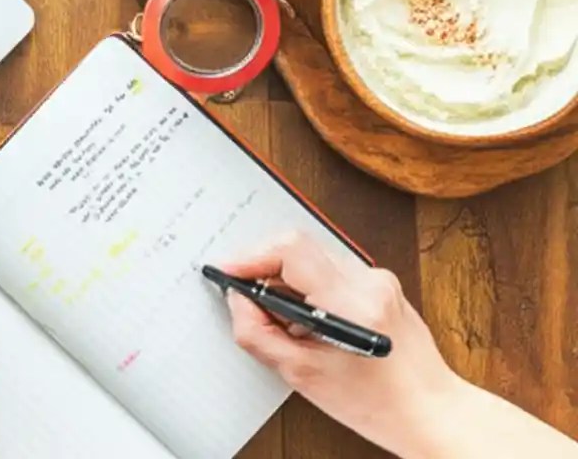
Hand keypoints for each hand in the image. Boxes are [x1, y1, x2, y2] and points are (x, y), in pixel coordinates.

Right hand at [221, 231, 462, 455]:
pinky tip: (307, 319)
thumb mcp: (302, 374)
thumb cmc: (377, 403)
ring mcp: (378, 278)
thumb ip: (258, 333)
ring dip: (286, 279)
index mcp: (352, 302)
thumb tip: (237, 300)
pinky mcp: (380, 282)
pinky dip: (307, 287)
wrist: (429, 410)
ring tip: (282, 317)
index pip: (291, 250)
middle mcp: (368, 281)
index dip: (251, 255)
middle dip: (264, 269)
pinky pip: (330, 270)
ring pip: (312, 258)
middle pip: (298, 248)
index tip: (229, 271)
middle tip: (249, 299)